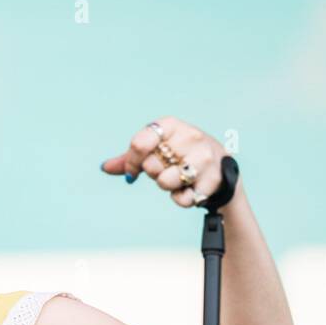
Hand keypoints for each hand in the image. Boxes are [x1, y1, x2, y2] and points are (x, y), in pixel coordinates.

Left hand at [100, 116, 229, 207]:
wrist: (221, 168)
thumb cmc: (181, 155)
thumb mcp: (157, 149)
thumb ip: (131, 158)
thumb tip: (104, 167)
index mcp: (172, 125)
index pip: (139, 144)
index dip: (131, 162)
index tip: (132, 171)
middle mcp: (190, 136)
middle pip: (150, 166)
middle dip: (153, 173)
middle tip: (167, 169)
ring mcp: (203, 158)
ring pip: (165, 182)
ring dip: (167, 186)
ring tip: (179, 179)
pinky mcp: (211, 181)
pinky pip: (181, 199)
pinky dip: (181, 199)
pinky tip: (190, 189)